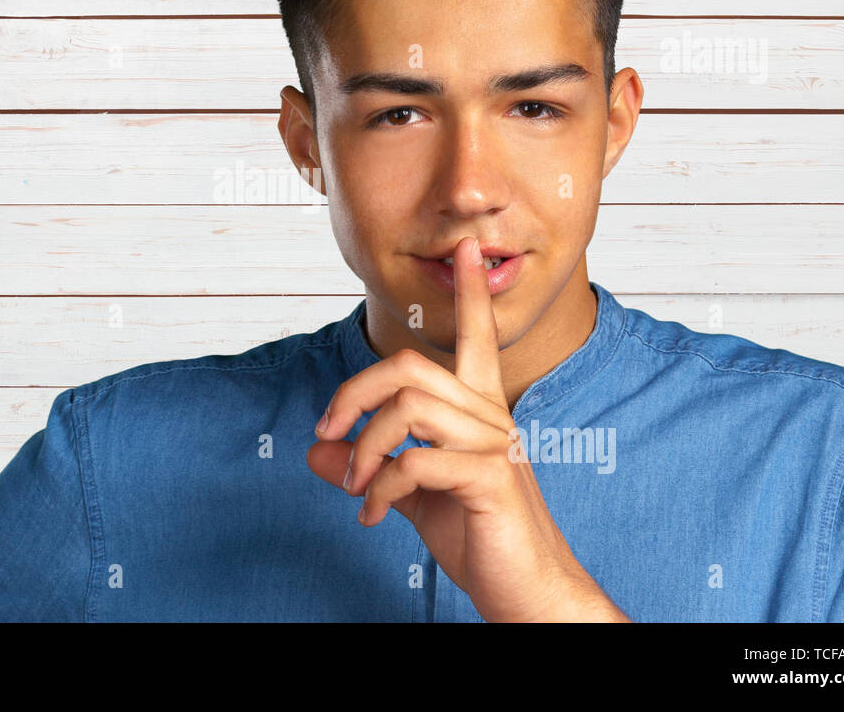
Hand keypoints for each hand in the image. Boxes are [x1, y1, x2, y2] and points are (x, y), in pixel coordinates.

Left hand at [307, 235, 628, 621]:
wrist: (527, 593)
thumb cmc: (479, 538)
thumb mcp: (411, 497)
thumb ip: (370, 466)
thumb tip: (315, 452)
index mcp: (477, 411)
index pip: (476, 338)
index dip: (471, 293)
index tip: (468, 248)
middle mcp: (489, 416)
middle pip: (410, 368)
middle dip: (353, 393)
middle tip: (326, 433)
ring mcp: (492, 446)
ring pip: (409, 409)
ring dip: (363, 449)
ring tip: (353, 488)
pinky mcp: (490, 481)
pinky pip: (416, 463)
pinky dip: (380, 488)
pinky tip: (372, 517)